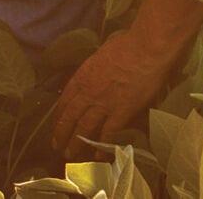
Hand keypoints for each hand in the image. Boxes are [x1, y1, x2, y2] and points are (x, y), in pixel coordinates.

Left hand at [50, 29, 174, 156]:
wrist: (145, 50)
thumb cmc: (126, 46)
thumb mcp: (101, 55)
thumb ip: (95, 69)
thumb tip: (97, 74)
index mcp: (82, 76)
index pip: (65, 99)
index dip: (60, 114)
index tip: (57, 123)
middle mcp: (88, 92)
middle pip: (70, 116)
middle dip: (62, 133)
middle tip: (57, 146)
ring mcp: (103, 103)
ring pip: (84, 127)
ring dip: (75, 142)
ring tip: (69, 154)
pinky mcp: (121, 112)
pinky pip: (108, 133)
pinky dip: (102, 145)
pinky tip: (97, 156)